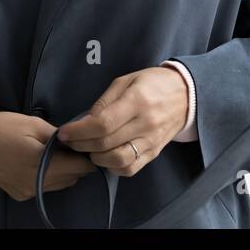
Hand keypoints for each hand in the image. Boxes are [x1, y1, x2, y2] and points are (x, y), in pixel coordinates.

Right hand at [0, 111, 98, 201]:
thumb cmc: (0, 127)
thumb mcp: (33, 123)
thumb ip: (57, 136)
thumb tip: (76, 144)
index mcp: (40, 163)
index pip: (79, 168)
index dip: (87, 156)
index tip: (88, 145)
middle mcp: (35, 183)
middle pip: (72, 178)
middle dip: (77, 164)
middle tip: (72, 146)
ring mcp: (27, 191)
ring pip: (60, 185)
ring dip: (65, 171)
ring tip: (57, 153)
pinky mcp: (20, 194)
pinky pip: (45, 188)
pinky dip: (50, 177)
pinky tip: (41, 162)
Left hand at [54, 66, 189, 177]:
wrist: (185, 94)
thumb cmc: (152, 83)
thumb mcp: (126, 80)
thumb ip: (104, 101)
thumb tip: (85, 122)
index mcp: (137, 101)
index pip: (103, 124)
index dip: (79, 131)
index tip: (64, 132)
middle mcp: (146, 124)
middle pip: (106, 143)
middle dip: (81, 145)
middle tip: (70, 141)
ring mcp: (152, 141)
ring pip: (118, 160)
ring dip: (96, 158)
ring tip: (87, 148)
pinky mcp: (154, 153)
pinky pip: (130, 168)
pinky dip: (113, 167)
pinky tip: (104, 156)